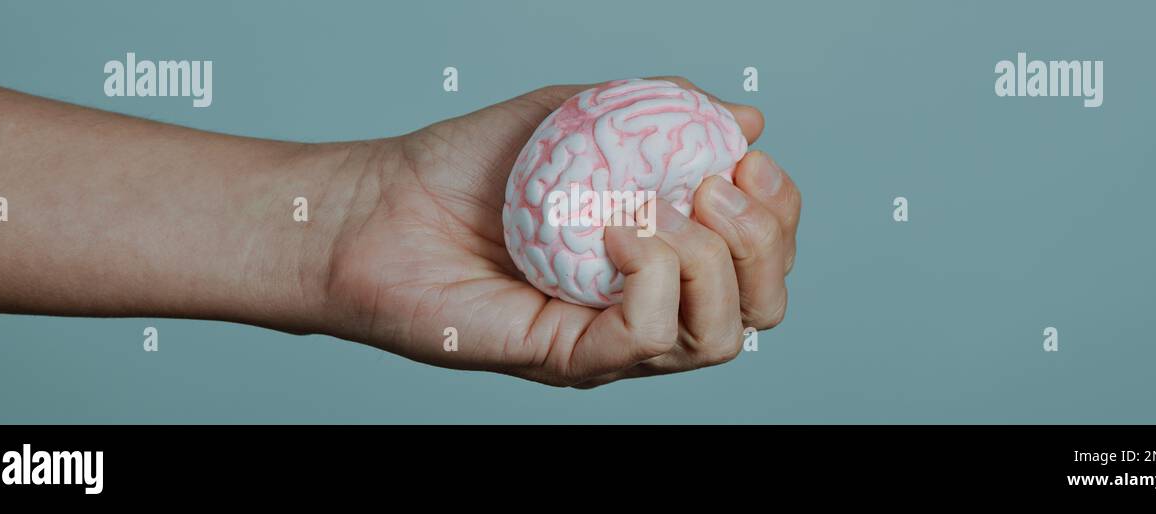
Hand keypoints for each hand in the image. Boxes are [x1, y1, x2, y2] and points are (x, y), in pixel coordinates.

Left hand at [317, 77, 801, 386]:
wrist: (377, 206)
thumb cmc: (465, 166)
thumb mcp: (575, 115)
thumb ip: (660, 114)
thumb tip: (746, 118)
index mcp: (661, 259)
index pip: (760, 263)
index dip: (778, 216)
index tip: (748, 159)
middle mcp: (645, 308)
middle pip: (759, 311)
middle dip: (763, 243)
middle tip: (715, 189)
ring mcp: (608, 340)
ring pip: (718, 337)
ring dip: (712, 261)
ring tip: (660, 210)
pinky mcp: (568, 357)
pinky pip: (649, 338)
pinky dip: (653, 278)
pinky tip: (614, 233)